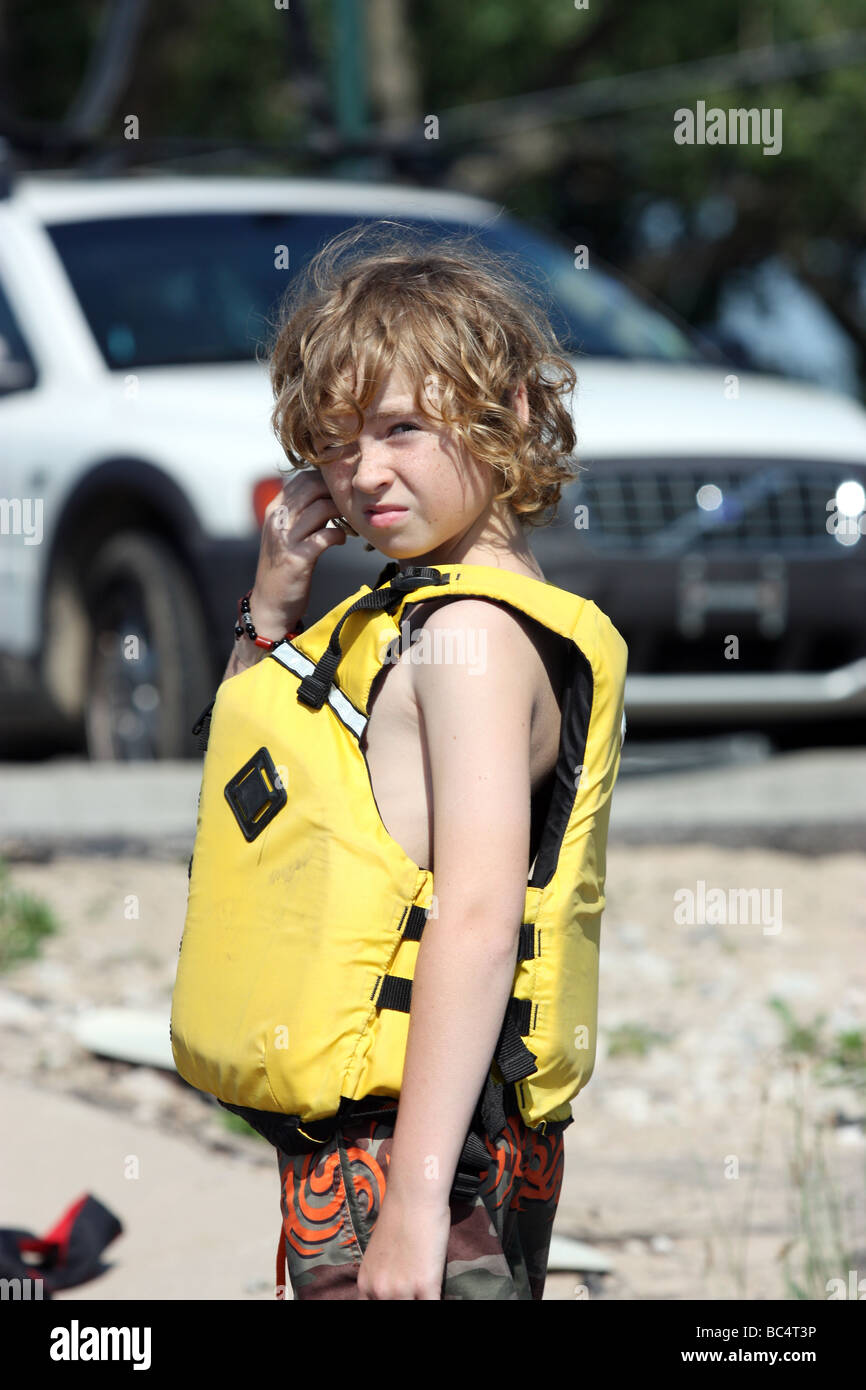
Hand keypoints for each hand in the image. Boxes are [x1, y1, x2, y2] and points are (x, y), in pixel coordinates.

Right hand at [249, 469, 351, 630]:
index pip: (301, 479)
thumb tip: (327, 496)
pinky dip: (339, 535)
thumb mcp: (286, 535)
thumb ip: (300, 514)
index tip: (342, 491)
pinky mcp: (297, 558)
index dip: (325, 480)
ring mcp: (285, 539)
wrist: (270, 604)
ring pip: (321, 508)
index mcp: (274, 510)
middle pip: (312, 487)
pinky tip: (342, 540)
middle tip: (351, 504)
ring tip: (350, 523)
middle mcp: (277, 520)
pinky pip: (325, 536)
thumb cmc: (284, 568)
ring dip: (342, 513)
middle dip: (336, 492)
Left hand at [356, 1192, 450, 1300]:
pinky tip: (436, 1290)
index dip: (390, 1301)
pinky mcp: (426, 1285)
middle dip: (407, 1299)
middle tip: (414, 1292)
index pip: (371, 1308)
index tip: (401, 1296)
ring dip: (420, 1298)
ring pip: (412, 1309)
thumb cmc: (398, 1217)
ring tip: (426, 1291)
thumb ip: (382, 1276)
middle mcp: (380, 1291)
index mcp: (366, 1282)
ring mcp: (402, 1290)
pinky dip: (435, 1299)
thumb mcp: (378, 1254)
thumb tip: (392, 1288)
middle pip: (395, 1309)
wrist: (414, 1198)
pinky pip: (432, 1305)